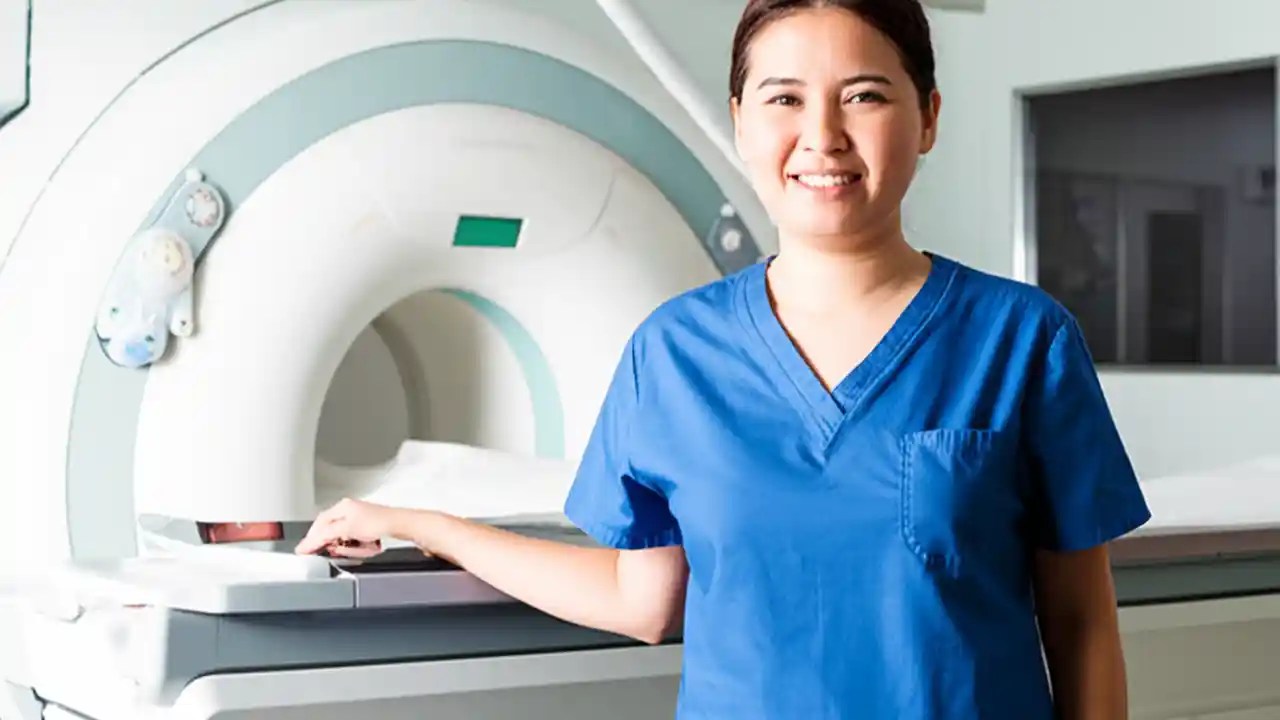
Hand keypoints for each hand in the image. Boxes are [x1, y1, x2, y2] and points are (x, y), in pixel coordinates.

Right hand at [294, 497, 408, 557]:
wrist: (400, 526)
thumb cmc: (378, 522)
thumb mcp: (345, 529)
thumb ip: (324, 536)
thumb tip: (307, 543)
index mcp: (342, 507)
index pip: (319, 524)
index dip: (312, 539)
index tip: (304, 552)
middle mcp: (349, 512)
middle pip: (332, 534)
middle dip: (337, 544)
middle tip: (341, 550)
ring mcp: (359, 522)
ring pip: (345, 541)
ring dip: (351, 548)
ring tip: (362, 548)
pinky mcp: (368, 531)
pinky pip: (357, 544)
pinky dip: (360, 549)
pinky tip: (368, 548)